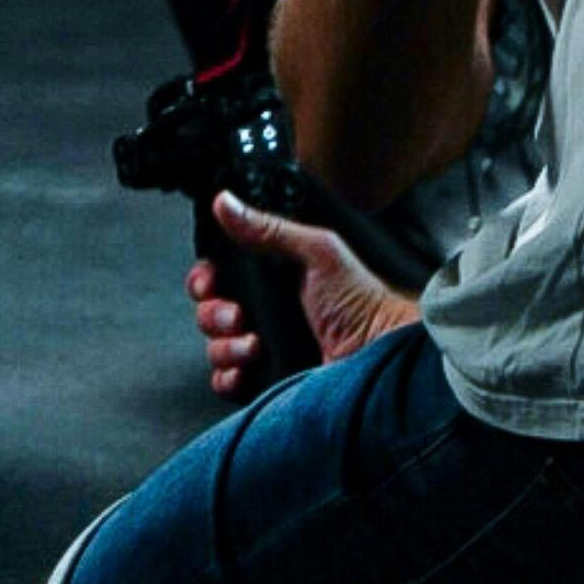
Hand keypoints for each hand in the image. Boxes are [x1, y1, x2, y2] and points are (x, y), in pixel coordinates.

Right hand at [185, 188, 420, 402]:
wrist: (377, 355)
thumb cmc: (358, 301)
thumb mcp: (317, 253)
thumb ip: (270, 228)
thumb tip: (226, 202)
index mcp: (271, 278)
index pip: (220, 275)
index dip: (206, 279)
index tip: (211, 282)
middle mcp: (261, 312)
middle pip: (209, 311)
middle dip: (214, 313)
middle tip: (238, 315)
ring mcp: (260, 348)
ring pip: (215, 347)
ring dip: (225, 346)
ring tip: (254, 343)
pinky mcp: (263, 381)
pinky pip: (224, 381)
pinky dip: (228, 375)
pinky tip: (248, 367)